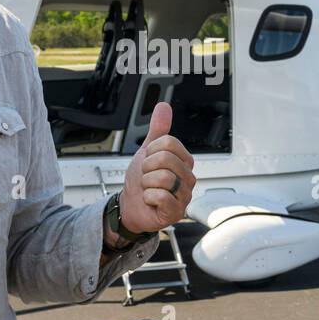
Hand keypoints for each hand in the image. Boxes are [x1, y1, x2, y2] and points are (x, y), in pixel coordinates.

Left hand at [119, 102, 195, 233]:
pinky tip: (150, 200)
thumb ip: (157, 130)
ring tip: (149, 188)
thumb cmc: (142, 180)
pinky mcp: (176, 212)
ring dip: (146, 183)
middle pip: (166, 159)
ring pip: (163, 178)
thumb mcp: (148, 151)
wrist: (131, 205)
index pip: (169, 143)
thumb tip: (164, 107)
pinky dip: (148, 197)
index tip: (148, 161)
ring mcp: (184, 196)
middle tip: (147, 176)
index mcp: (184, 161)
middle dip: (147, 167)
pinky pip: (161, 197)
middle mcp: (188, 178)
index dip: (151, 151)